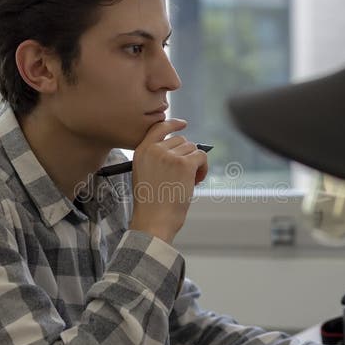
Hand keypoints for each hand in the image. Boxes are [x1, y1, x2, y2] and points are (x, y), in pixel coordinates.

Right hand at [129, 118, 208, 244]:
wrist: (153, 221)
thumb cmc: (151, 204)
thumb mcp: (145, 175)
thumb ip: (157, 158)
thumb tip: (183, 148)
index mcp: (141, 151)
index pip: (158, 128)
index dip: (173, 123)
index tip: (183, 124)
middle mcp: (154, 150)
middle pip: (181, 140)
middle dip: (187, 156)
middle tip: (186, 176)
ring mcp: (169, 155)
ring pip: (192, 149)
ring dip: (196, 164)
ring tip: (190, 182)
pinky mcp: (184, 164)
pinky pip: (201, 157)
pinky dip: (203, 168)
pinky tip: (197, 181)